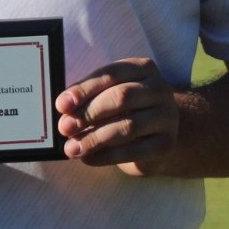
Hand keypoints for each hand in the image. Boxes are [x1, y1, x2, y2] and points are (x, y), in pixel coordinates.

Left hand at [54, 58, 180, 175]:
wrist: (156, 137)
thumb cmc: (124, 111)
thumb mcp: (108, 96)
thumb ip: (88, 98)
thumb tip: (64, 109)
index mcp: (142, 69)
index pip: (111, 75)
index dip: (84, 89)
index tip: (62, 105)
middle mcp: (159, 89)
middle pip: (121, 97)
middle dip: (88, 113)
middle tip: (64, 127)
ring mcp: (167, 117)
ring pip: (127, 126)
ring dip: (94, 138)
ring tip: (71, 148)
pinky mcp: (166, 144)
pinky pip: (133, 151)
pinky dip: (106, 156)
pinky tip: (88, 159)